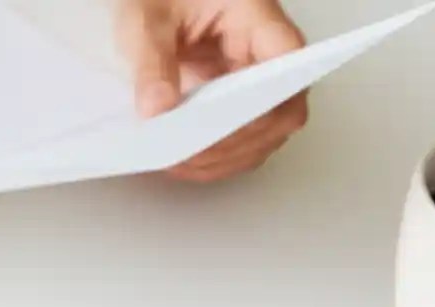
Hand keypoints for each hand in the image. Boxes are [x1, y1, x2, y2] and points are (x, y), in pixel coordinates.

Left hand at [116, 0, 308, 181]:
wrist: (157, 2)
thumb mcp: (147, 20)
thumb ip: (151, 62)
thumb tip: (157, 110)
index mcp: (260, 20)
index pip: (288, 67)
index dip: (263, 106)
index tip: (220, 127)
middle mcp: (267, 54)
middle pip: (280, 112)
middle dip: (236, 141)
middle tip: (189, 154)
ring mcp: (254, 82)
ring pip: (263, 134)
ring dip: (224, 157)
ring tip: (179, 163)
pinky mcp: (235, 102)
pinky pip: (239, 140)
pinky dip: (214, 157)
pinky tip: (181, 162)